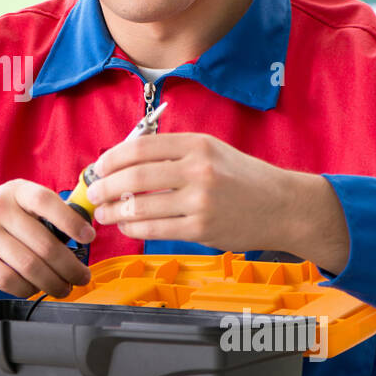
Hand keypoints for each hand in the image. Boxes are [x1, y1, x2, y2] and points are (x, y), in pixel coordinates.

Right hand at [0, 179, 94, 298]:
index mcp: (15, 191)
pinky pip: (7, 279)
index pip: (47, 202)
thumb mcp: (12, 203)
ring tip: (63, 288)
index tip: (88, 238)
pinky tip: (33, 289)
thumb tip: (80, 234)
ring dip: (52, 283)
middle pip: (44, 243)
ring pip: (28, 266)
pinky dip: (26, 289)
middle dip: (69, 266)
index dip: (72, 221)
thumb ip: (41, 214)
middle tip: (81, 277)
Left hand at [84, 132, 349, 271]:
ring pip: (140, 207)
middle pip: (134, 177)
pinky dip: (133, 229)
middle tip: (93, 191)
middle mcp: (197, 170)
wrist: (282, 206)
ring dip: (113, 211)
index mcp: (197, 145)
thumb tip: (125, 162)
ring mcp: (199, 201)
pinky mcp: (201, 229)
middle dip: (104, 186)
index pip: (140, 147)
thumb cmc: (243, 178)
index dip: (111, 158)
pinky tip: (126, 226)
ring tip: (103, 213)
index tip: (98, 166)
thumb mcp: (211, 150)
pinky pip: (154, 230)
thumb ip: (173, 153)